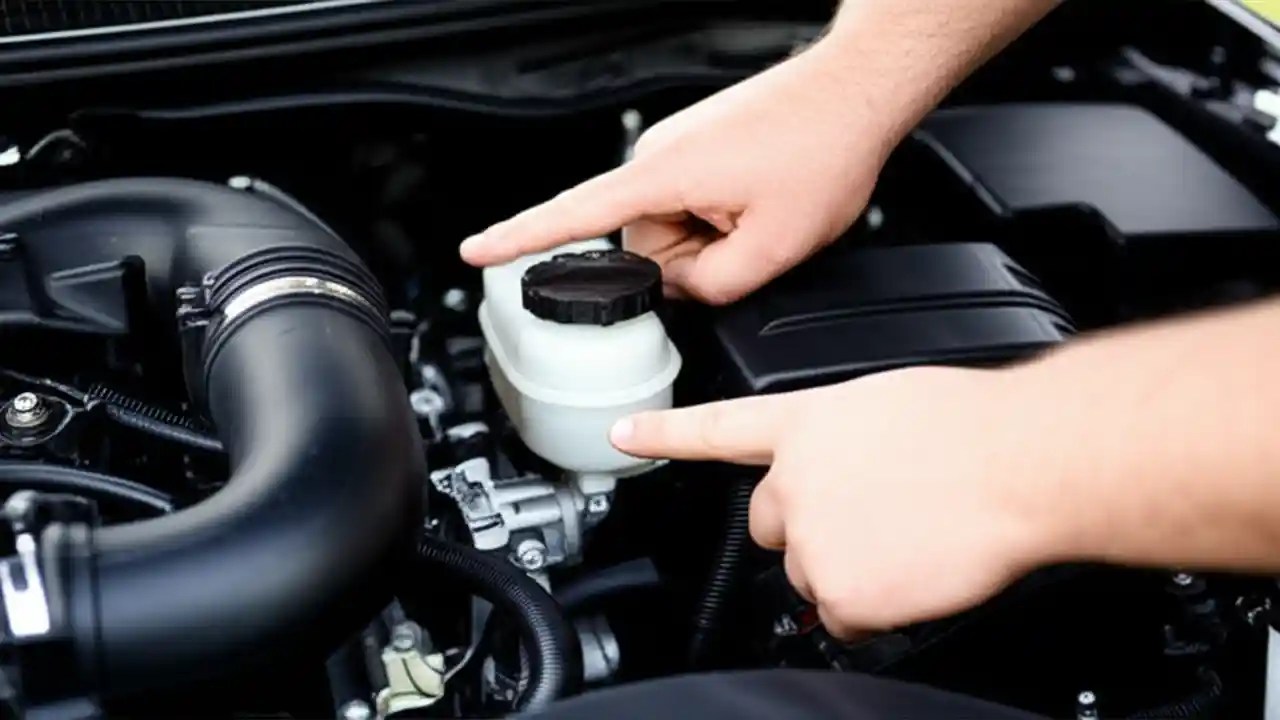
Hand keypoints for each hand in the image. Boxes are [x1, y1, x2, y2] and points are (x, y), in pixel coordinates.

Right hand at [459, 40, 896, 303]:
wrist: (855, 92)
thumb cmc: (822, 148)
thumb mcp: (776, 246)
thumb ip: (714, 287)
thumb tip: (684, 290)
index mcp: (661, 175)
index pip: (572, 215)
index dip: (518, 239)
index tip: (475, 251)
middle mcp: (657, 154)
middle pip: (645, 244)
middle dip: (692, 263)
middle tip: (749, 243)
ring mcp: (677, 147)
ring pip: (673, 229)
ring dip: (712, 240)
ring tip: (762, 215)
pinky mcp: (697, 147)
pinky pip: (692, 204)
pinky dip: (723, 217)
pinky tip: (760, 201)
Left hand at [610, 367, 1057, 637]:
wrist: (1017, 463)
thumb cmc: (973, 425)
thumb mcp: (888, 404)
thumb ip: (845, 439)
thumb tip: (853, 466)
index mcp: (804, 423)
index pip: (717, 428)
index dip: (665, 433)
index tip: (622, 434)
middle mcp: (794, 480)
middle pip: (771, 525)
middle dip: (809, 528)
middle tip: (872, 518)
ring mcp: (811, 536)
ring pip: (811, 574)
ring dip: (848, 568)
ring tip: (906, 538)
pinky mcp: (838, 587)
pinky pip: (843, 615)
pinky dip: (874, 606)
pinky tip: (911, 570)